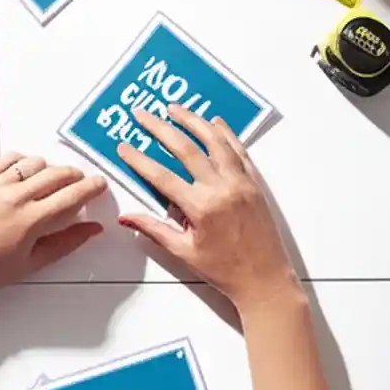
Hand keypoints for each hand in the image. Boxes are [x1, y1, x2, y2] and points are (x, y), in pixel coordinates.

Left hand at [0, 153, 108, 299]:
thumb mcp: (32, 263)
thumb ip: (66, 242)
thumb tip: (93, 229)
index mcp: (31, 220)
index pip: (72, 195)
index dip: (91, 187)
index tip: (99, 184)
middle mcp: (15, 197)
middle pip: (57, 174)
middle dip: (74, 175)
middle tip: (79, 182)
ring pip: (34, 162)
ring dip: (49, 168)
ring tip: (51, 180)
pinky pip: (8, 158)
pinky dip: (22, 161)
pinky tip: (25, 172)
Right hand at [116, 107, 300, 313]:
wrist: (265, 281)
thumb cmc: (226, 271)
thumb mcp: (184, 252)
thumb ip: (154, 229)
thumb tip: (126, 217)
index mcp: (201, 208)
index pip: (162, 176)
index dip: (139, 160)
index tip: (124, 147)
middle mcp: (222, 189)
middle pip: (186, 149)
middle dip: (161, 129)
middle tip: (143, 115)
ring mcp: (240, 183)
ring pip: (214, 142)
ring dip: (193, 121)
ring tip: (175, 109)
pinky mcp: (254, 184)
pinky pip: (238, 151)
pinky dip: (225, 134)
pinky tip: (214, 122)